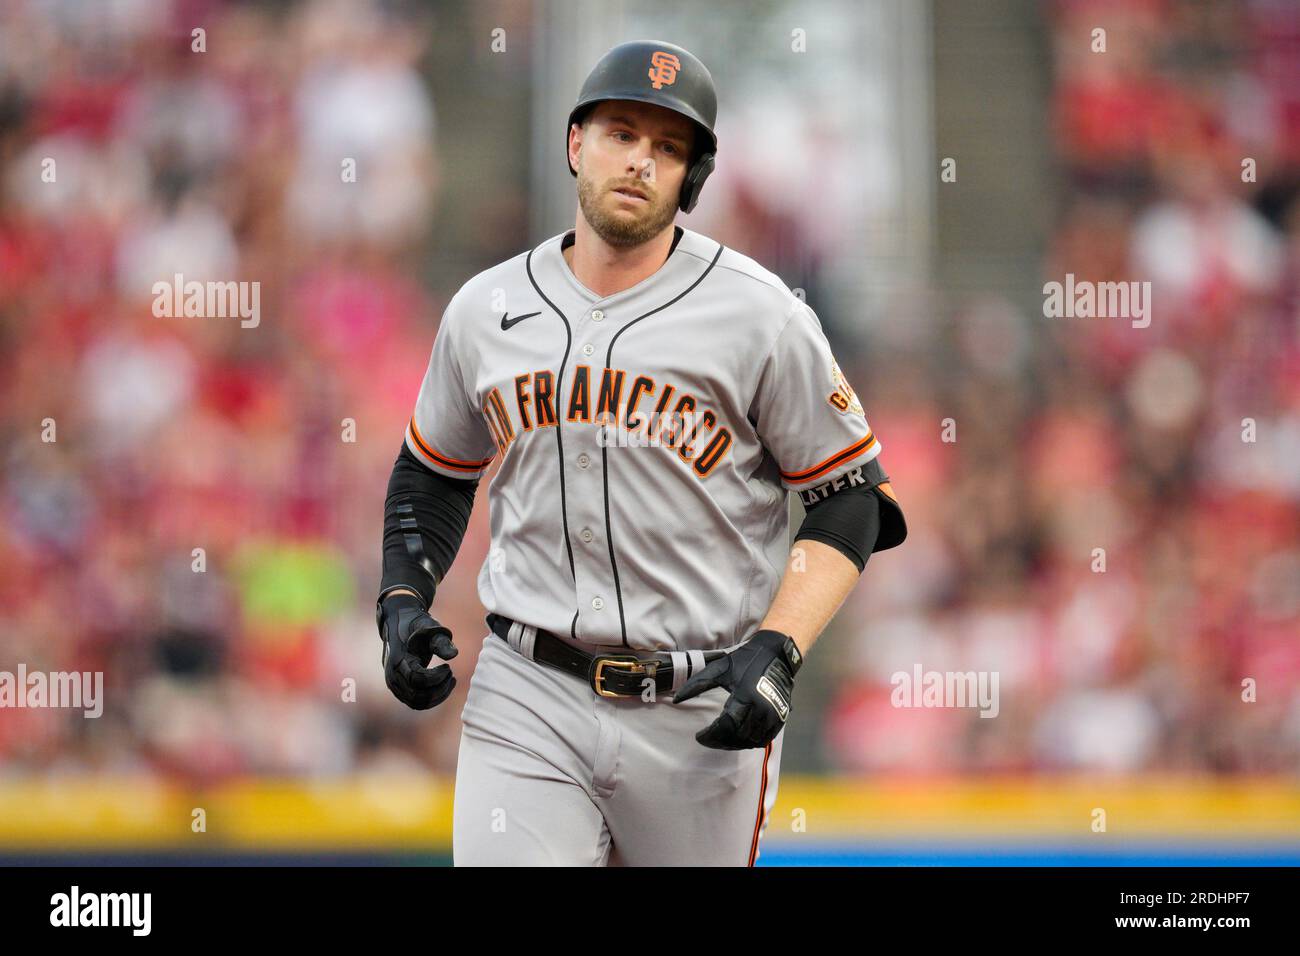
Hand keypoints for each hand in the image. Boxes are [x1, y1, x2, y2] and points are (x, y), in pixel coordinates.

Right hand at [376, 592, 457, 709]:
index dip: (437, 677)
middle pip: (417, 695)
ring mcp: (393, 684)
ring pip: (417, 703)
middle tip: (451, 673)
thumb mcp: (431, 628)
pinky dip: (432, 699)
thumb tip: (453, 655)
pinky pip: (415, 702)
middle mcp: (393, 675)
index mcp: (399, 660)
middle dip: (439, 688)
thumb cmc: (417, 625)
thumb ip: (441, 641)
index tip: (448, 666)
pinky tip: (445, 686)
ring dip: (437, 696)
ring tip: (451, 680)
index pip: (418, 679)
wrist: (398, 624)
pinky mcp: (398, 689)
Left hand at [671, 630, 801, 749]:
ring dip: (733, 744)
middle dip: (719, 742)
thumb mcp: (719, 669)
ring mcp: (773, 715)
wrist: (776, 654)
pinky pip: (763, 740)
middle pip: (736, 737)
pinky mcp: (780, 718)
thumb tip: (675, 699)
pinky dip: (748, 743)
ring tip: (720, 740)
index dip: (709, 736)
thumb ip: (696, 684)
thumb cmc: (746, 661)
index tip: (698, 736)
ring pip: (750, 742)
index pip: (724, 726)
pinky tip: (737, 738)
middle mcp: (761, 709)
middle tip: (708, 739)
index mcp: (745, 696)